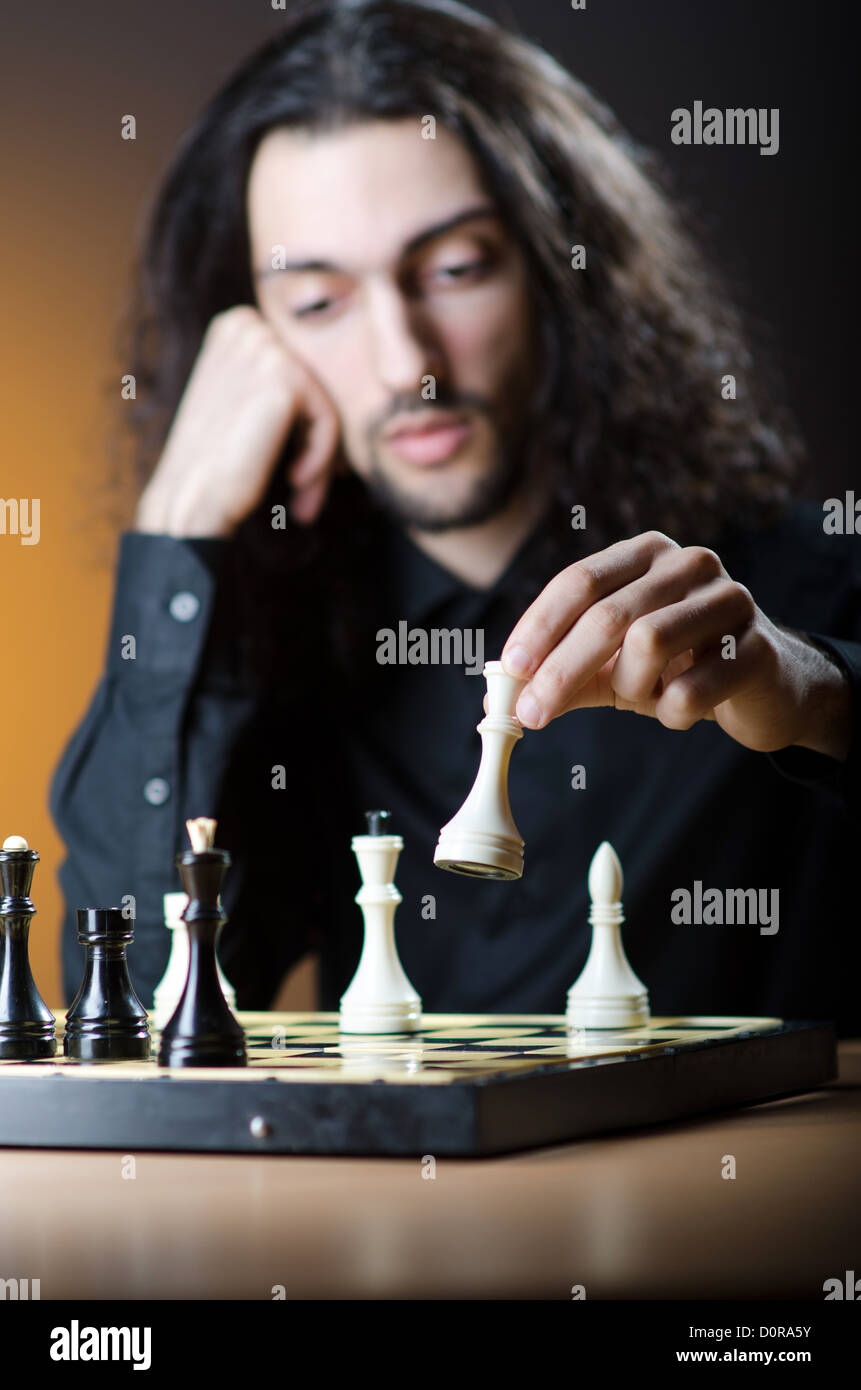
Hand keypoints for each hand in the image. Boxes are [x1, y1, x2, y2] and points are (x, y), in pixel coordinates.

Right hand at [134, 305, 339, 536]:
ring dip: (319, 458)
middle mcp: (247, 326)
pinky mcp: (284, 377)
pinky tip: (295, 481)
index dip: (303, 427)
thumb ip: (272, 384)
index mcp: (235, 327)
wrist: (188, 501)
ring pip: (324, 407)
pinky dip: (320, 459)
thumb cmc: (213, 465)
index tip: (296, 469)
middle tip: (303, 491)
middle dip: (315, 445)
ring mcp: (264, 347)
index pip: (300, 374)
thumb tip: (322, 382)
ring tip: (300, 494)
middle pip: (315, 390)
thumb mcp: (239, 406)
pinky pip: (329, 420)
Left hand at [501, 530, 851, 761]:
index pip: (579, 581)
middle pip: (607, 615)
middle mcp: (689, 563)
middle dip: (560, 670)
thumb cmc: (677, 667)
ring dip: (630, 685)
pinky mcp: (757, 648)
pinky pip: (692, 689)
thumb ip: (560, 672)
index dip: (540, 625)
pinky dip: (670, 712)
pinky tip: (679, 711)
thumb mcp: (611, 665)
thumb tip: (497, 695)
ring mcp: (730, 600)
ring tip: (640, 695)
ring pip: (649, 642)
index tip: (510, 668)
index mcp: (646, 553)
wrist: (765, 686)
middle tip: (531, 714)